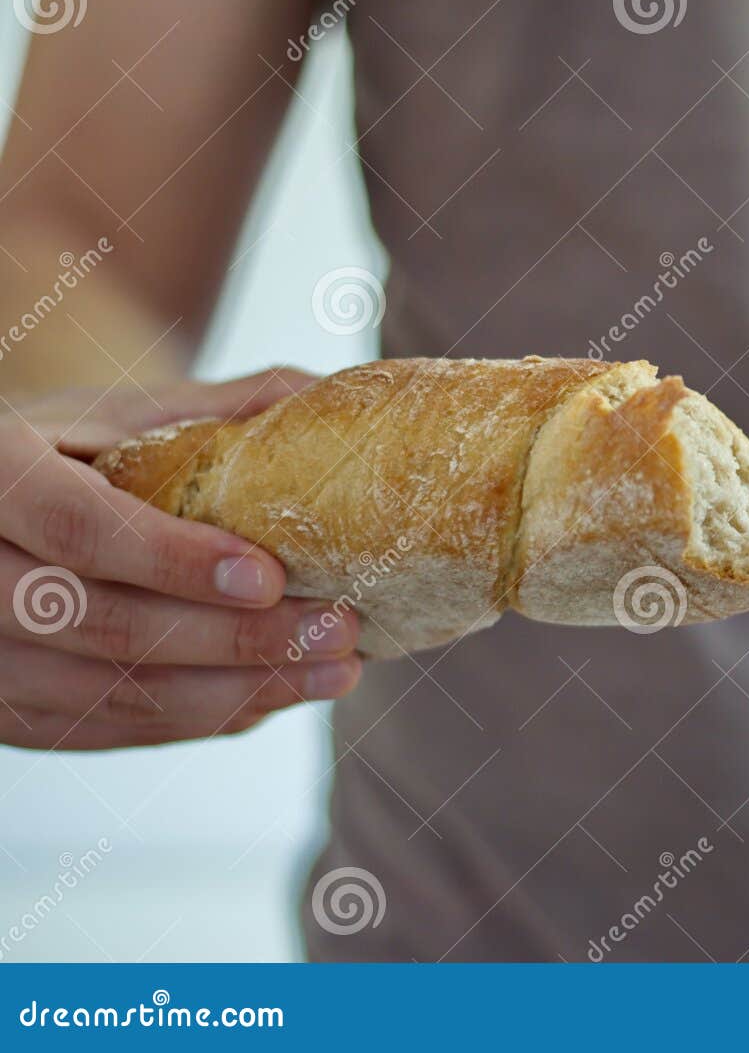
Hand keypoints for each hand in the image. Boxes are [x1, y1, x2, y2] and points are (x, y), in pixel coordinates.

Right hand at [0, 369, 360, 749]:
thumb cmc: (75, 448)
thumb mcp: (128, 412)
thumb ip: (224, 408)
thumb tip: (334, 397)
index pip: (75, 527)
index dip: (172, 559)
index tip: (269, 575)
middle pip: (103, 625)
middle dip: (235, 639)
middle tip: (338, 630)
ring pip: (113, 692)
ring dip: (239, 691)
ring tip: (335, 671)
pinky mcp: (13, 713)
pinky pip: (114, 728)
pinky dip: (206, 717)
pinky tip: (279, 695)